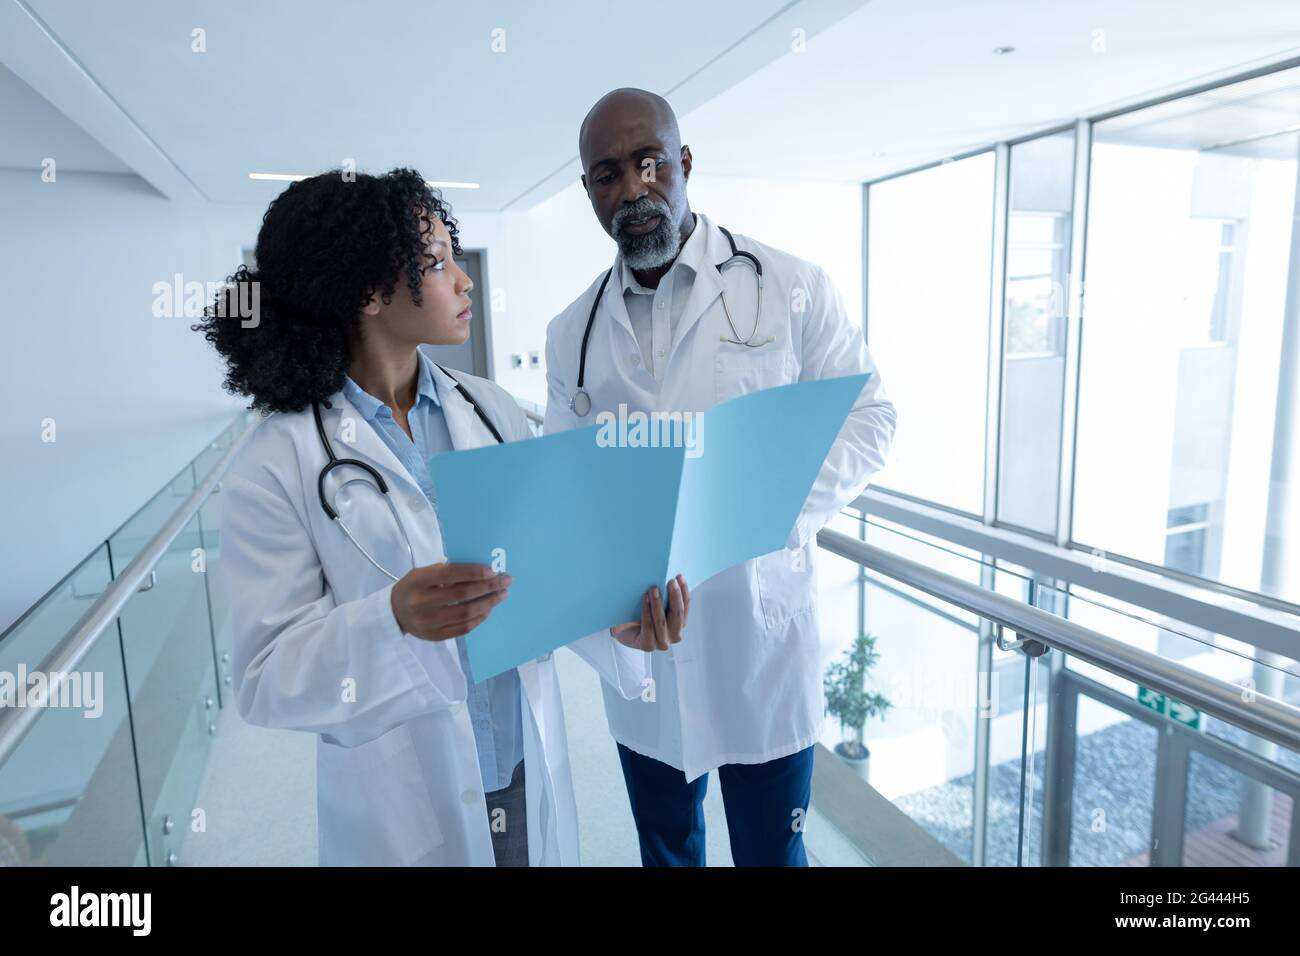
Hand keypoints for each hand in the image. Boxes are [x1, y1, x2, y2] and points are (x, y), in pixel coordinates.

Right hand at [391, 563, 510, 641]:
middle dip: (488, 587)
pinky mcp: (434, 636)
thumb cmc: (414, 587)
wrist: (394, 612)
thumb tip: (482, 571)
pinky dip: (480, 618)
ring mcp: (428, 622)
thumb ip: (448, 571)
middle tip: (506, 581)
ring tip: (502, 594)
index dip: (473, 572)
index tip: (492, 571)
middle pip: (462, 595)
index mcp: (418, 581)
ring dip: (489, 603)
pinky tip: (489, 609)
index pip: (450, 575)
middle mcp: (422, 603)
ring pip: (466, 613)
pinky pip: (463, 628)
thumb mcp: (423, 573)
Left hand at [610, 575, 689, 650]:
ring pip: (662, 621)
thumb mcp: (656, 602)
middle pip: (677, 615)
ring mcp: (662, 642)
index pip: (686, 606)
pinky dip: (647, 612)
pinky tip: (645, 599)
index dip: (684, 591)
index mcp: (680, 623)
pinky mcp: (648, 646)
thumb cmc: (639, 613)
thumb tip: (667, 576)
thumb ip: (664, 594)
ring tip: (654, 589)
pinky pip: (648, 627)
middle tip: (670, 581)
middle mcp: (674, 635)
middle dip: (675, 596)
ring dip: (658, 604)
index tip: (679, 577)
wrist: (622, 628)